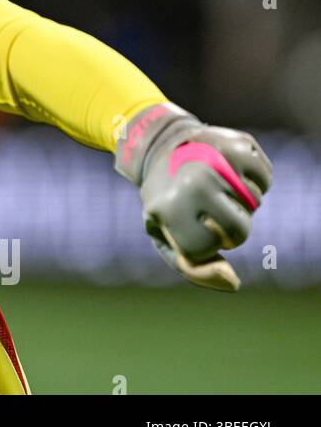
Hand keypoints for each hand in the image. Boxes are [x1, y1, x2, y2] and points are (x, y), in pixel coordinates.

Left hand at [116, 103, 271, 291]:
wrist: (160, 148)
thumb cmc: (164, 198)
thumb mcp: (163, 234)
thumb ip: (192, 268)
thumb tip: (234, 282)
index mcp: (169, 207)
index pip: (206, 248)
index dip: (204, 243)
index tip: (191, 227)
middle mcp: (194, 182)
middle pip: (240, 230)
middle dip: (230, 228)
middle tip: (209, 210)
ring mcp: (218, 160)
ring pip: (255, 203)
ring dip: (240, 202)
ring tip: (213, 186)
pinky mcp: (239, 144)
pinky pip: (266, 180)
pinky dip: (254, 181)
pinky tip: (228, 172)